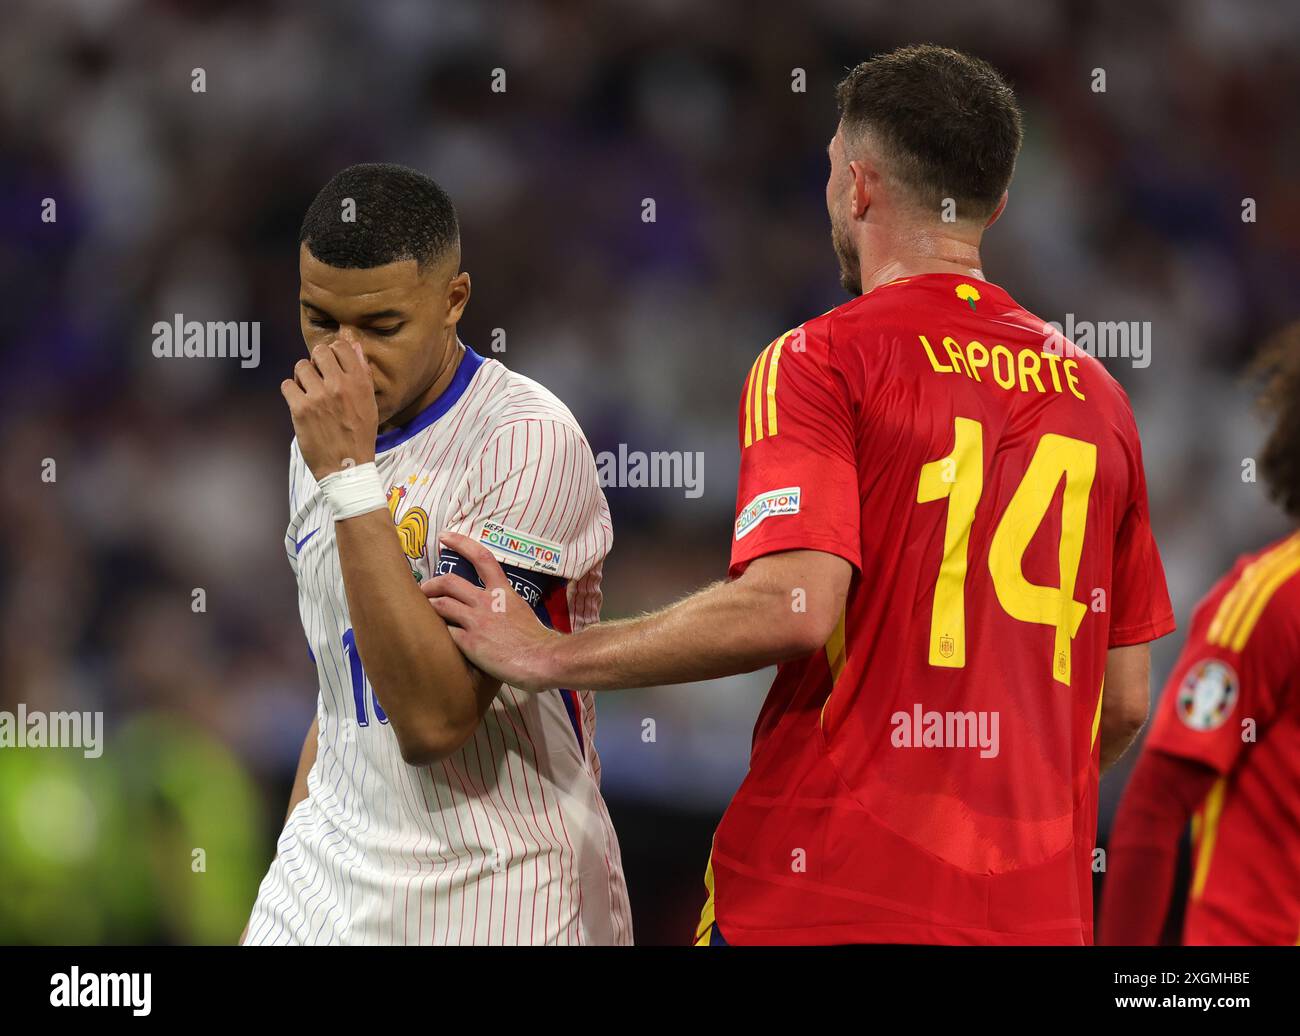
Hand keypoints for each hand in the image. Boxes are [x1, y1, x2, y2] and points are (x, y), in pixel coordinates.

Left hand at [281, 341, 377, 479]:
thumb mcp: (369, 404)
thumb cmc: (359, 436)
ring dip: (302, 377)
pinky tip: (299, 402)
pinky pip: (286, 385)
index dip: (333, 352)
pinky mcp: (301, 409)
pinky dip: (290, 392)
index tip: (330, 364)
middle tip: (317, 376)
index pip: (342, 347)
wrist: (347, 468)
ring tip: (307, 391)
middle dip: (316, 361)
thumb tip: (354, 346)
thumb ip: (362, 374)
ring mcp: (319, 397)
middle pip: (319, 351)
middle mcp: (339, 386)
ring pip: (301, 366)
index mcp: (359, 383)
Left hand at [420, 531, 561, 691]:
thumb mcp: (521, 610)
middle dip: (430, 584)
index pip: (482, 557)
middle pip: (449, 581)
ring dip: (429, 606)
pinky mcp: (470, 642)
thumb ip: (503, 604)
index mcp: (503, 591)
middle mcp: (487, 601)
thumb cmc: (535, 639)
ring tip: (423, 613)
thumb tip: (493, 606)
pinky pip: (446, 632)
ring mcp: (477, 621)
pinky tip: (438, 638)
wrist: (542, 659)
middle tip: (423, 589)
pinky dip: (440, 633)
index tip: (446, 536)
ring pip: (441, 605)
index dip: (461, 543)